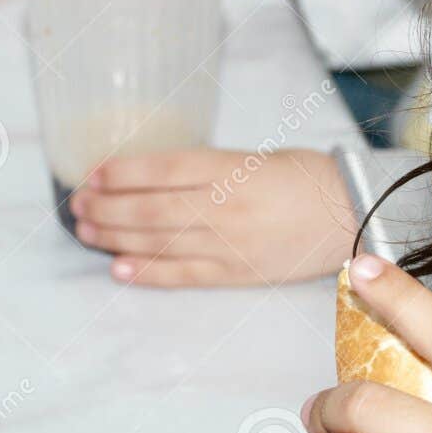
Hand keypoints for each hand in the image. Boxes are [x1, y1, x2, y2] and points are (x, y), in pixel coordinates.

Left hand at [70, 148, 354, 287]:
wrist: (354, 216)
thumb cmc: (308, 179)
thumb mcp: (257, 158)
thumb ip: (210, 168)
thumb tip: (153, 178)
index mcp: (233, 169)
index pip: (163, 169)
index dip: (122, 172)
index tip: (93, 173)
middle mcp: (227, 206)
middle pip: (152, 208)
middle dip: (108, 206)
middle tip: (77, 204)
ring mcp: (231, 243)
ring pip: (161, 240)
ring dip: (117, 236)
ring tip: (87, 230)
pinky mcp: (238, 272)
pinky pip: (184, 274)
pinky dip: (148, 272)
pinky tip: (119, 268)